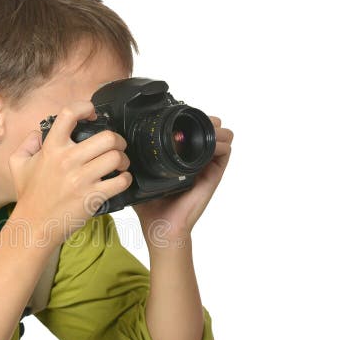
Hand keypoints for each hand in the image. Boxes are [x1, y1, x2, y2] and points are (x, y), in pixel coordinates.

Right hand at [8, 101, 132, 248]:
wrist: (34, 225)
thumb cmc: (29, 195)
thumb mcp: (18, 164)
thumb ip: (27, 143)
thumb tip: (39, 132)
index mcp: (51, 148)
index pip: (69, 114)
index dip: (85, 107)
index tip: (92, 114)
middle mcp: (67, 160)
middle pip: (107, 137)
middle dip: (117, 140)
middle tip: (116, 146)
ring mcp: (81, 179)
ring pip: (116, 157)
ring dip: (123, 159)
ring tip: (120, 164)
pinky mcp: (92, 197)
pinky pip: (120, 181)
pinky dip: (125, 179)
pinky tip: (120, 180)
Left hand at [132, 115, 233, 241]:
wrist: (161, 227)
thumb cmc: (150, 207)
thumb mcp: (138, 177)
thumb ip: (131, 162)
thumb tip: (114, 148)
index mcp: (179, 159)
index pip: (190, 131)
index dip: (189, 118)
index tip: (179, 112)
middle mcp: (194, 161)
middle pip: (208, 129)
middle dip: (203, 119)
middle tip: (191, 119)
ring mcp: (205, 167)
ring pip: (221, 137)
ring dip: (215, 129)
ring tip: (203, 128)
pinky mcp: (212, 176)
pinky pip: (224, 153)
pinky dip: (221, 143)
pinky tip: (208, 143)